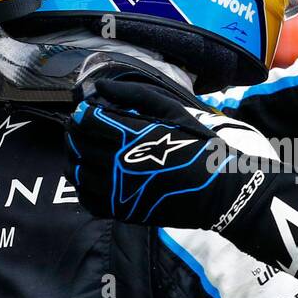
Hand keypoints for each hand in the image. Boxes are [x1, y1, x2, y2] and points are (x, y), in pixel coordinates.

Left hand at [68, 61, 277, 226]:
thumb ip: (134, 95)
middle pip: (77, 144)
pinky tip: (92, 178)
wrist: (221, 192)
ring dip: (76, 157)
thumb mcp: (174, 111)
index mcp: (132, 135)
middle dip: (76, 132)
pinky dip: (83, 187)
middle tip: (85, 129)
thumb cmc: (200, 147)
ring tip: (86, 151)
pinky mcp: (123, 212)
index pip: (86, 120)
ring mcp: (120, 190)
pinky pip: (88, 200)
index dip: (83, 112)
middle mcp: (120, 163)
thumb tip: (99, 86)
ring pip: (77, 172)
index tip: (90, 111)